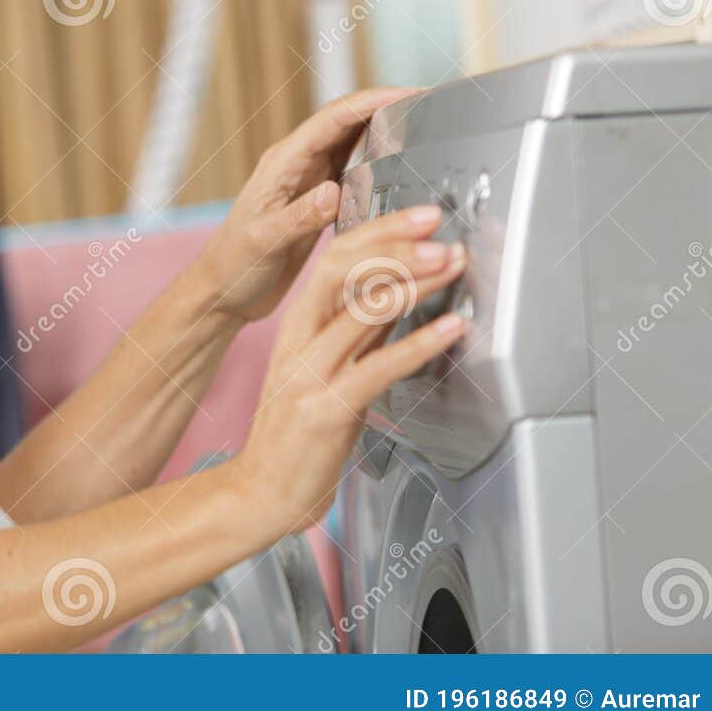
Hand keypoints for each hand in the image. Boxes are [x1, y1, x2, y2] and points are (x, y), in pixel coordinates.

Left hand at [192, 87, 416, 324]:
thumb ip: (298, 217)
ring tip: (422, 126)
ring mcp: (309, 182)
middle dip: (385, 107)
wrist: (225, 292)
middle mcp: (297, 165)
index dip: (371, 102)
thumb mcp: (264, 241)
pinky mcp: (318, 202)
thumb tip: (333, 192)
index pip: (332, 120)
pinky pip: (354, 172)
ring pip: (352, 144)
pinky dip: (379, 163)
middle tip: (427, 103)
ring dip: (384, 131)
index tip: (407, 93)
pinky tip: (401, 168)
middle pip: (347, 122)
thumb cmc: (234, 265)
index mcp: (283, 164)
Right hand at [232, 204, 466, 536]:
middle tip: (437, 228)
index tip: (420, 218)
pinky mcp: (327, 408)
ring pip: (361, 309)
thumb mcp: (327, 369)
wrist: (260, 491)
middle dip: (394, 242)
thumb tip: (401, 295)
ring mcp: (311, 372)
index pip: (335, 259)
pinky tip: (449, 328)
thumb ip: (360, 333)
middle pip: (342, 269)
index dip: (379, 232)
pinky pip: (378, 366)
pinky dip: (420, 342)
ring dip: (413, 281)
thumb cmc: (296, 437)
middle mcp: (301, 340)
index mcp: (299, 326)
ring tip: (451, 265)